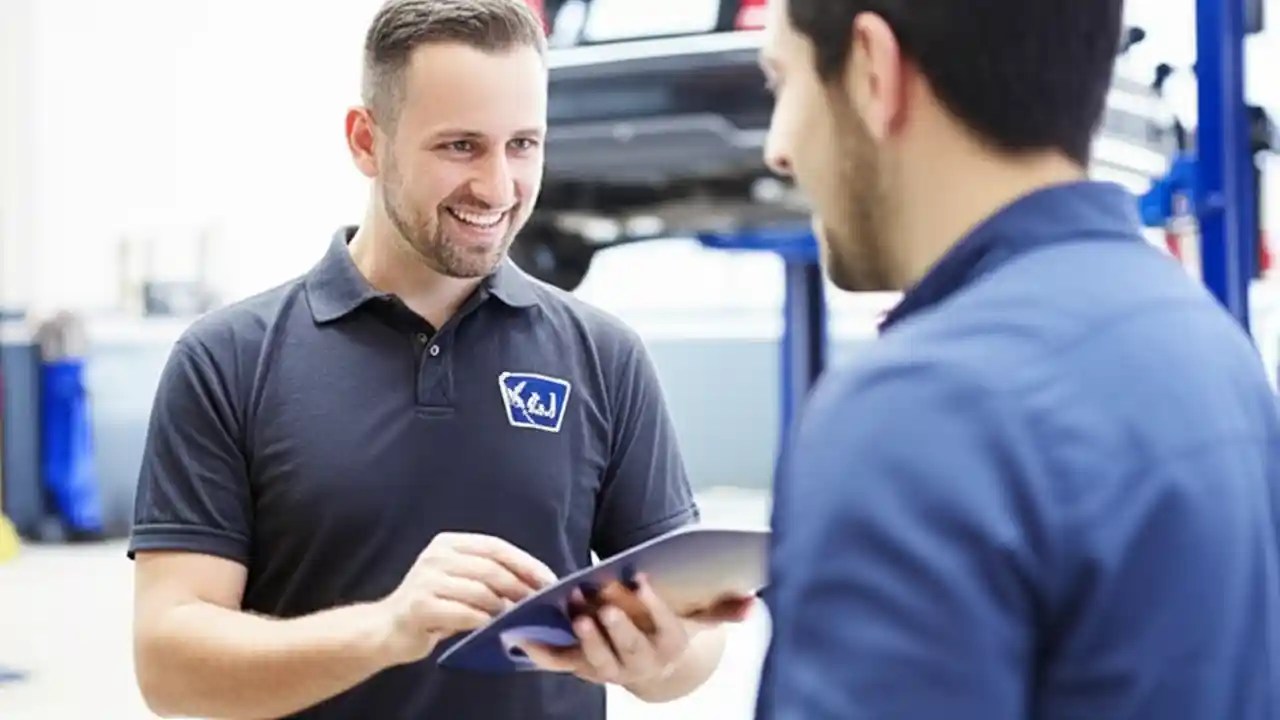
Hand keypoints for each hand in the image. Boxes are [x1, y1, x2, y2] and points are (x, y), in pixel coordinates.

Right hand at [379, 532, 557, 664]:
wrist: (387, 628)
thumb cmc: (433, 606)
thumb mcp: (460, 581)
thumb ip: (488, 576)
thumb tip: (534, 583)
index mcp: (449, 543)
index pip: (496, 547)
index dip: (525, 563)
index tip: (548, 581)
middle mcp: (436, 556)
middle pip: (491, 568)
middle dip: (520, 587)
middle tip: (537, 605)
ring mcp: (426, 580)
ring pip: (480, 592)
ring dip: (504, 608)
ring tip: (516, 619)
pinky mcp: (420, 606)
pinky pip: (464, 614)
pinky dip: (484, 622)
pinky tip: (492, 629)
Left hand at [515, 573, 753, 687]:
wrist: (651, 667)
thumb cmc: (670, 631)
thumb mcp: (698, 620)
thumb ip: (722, 608)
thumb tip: (754, 602)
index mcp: (669, 646)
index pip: (664, 627)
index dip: (653, 605)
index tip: (641, 578)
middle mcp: (640, 664)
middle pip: (628, 648)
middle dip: (616, 624)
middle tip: (602, 600)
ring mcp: (610, 669)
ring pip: (597, 659)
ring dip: (585, 637)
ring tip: (574, 610)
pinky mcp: (583, 669)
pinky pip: (561, 663)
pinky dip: (541, 653)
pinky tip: (522, 637)